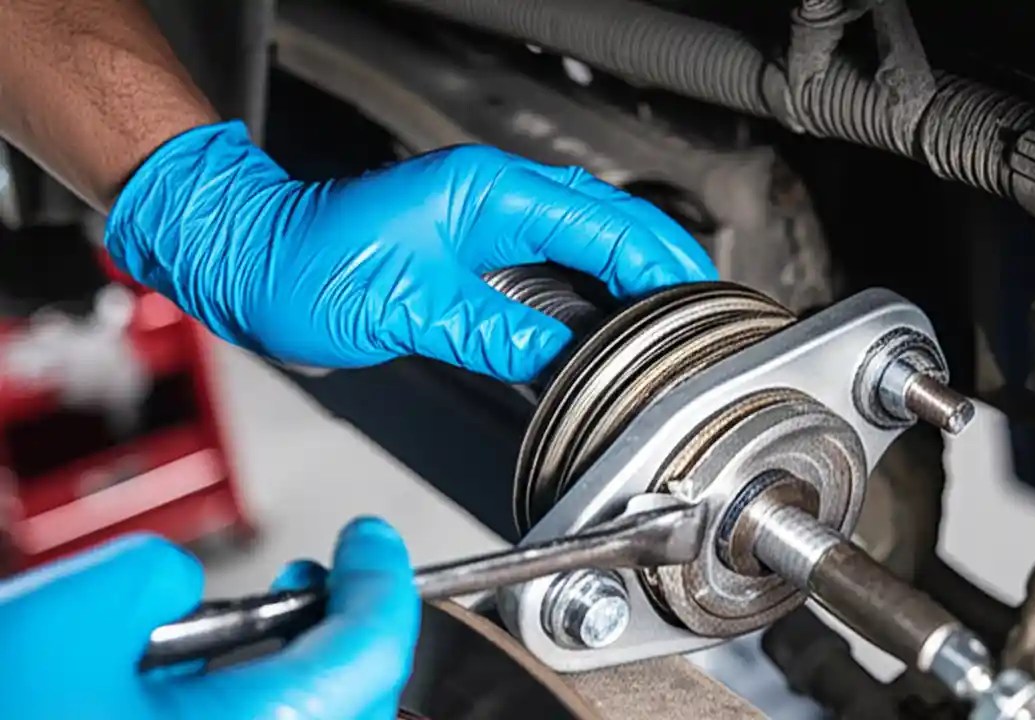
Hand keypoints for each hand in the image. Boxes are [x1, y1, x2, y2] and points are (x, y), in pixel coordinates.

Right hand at [0, 517, 419, 719]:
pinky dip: (256, 713)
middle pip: (352, 702)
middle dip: (348, 627)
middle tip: (325, 576)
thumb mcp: (68, 617)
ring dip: (302, 676)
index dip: (381, 579)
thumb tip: (181, 597)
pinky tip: (206, 690)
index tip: (371, 540)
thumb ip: (156, 578)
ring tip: (262, 627)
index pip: (370, 652)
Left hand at [105, 121, 716, 381]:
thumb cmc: (304, 267)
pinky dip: (589, 300)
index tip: (697, 310)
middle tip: (704, 320)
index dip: (660, 270)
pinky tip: (605, 335)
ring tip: (669, 333)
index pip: (606, 227)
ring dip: (631, 286)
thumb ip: (495, 333)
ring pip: (590, 246)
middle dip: (665, 270)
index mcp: (489, 193)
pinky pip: (554, 270)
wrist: (250, 260)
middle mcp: (498, 198)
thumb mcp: (406, 309)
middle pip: (614, 227)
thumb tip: (564, 358)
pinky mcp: (477, 252)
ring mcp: (491, 223)